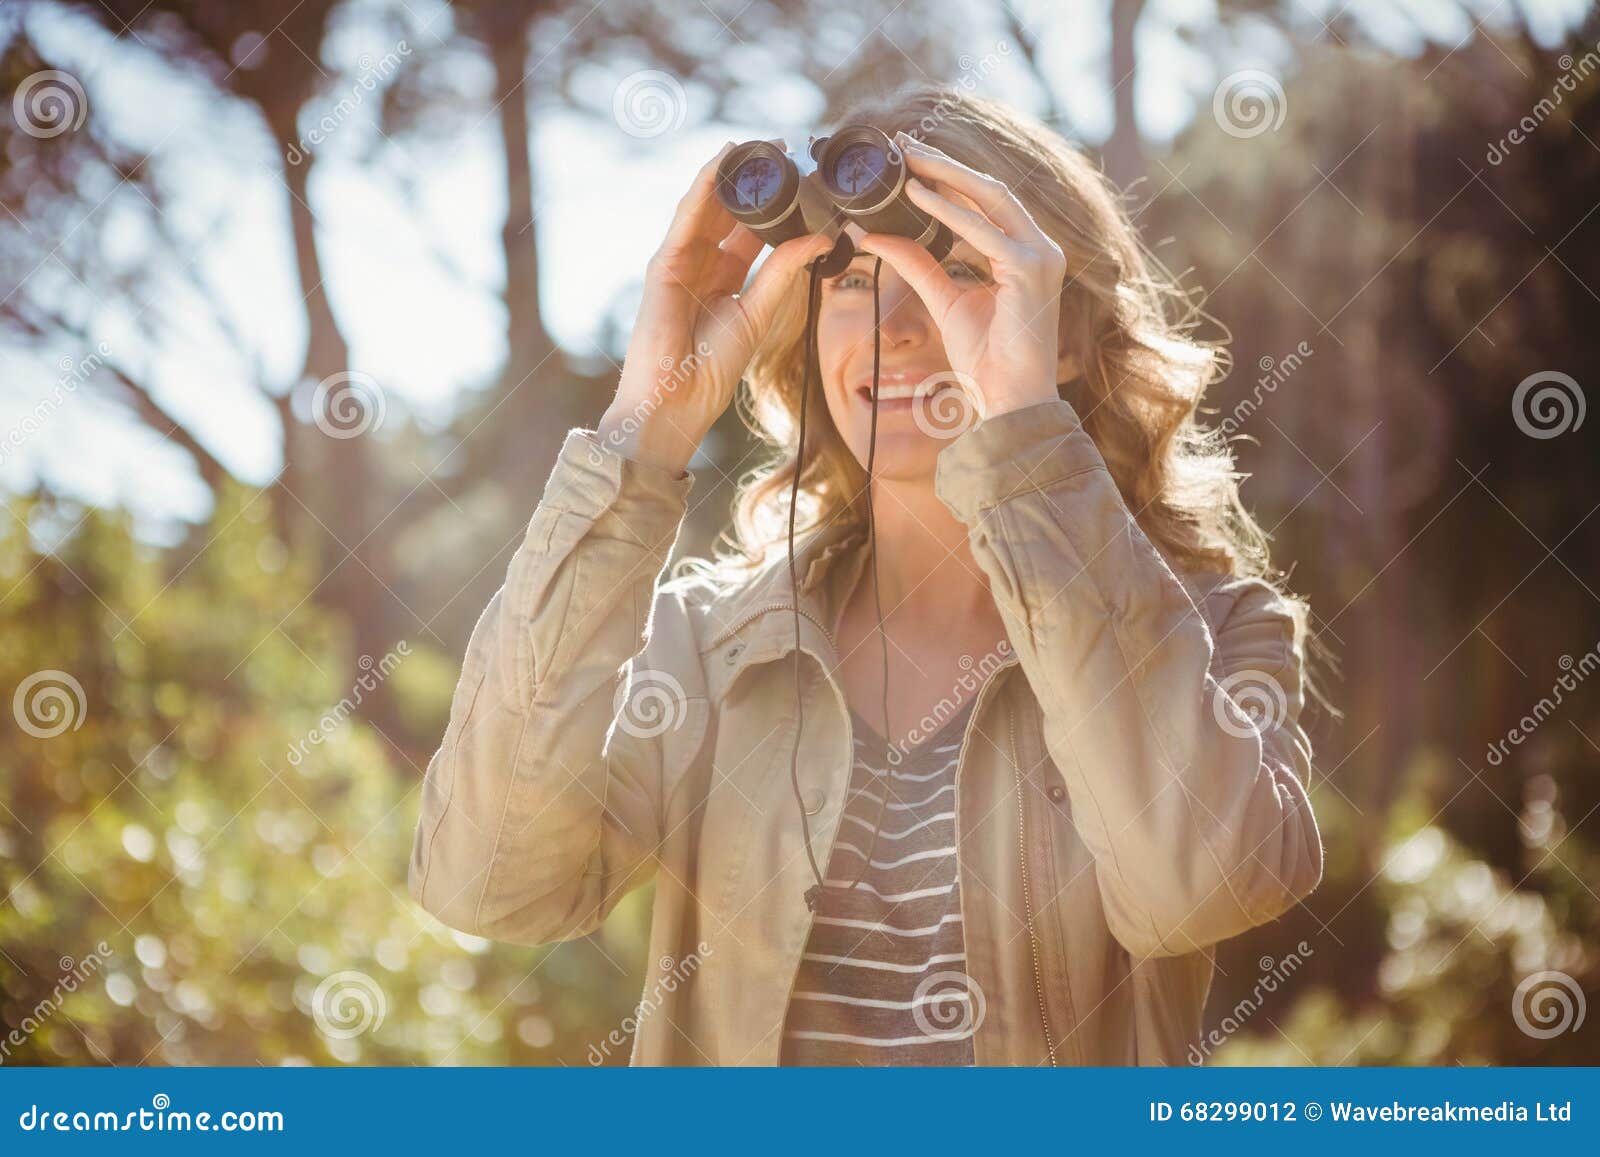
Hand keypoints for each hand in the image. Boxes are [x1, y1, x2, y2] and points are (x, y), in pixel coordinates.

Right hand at [601, 141, 834, 472]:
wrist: (677, 399)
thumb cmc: (712, 367)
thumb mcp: (759, 311)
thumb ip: (784, 271)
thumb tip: (822, 236)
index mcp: (724, 276)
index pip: (751, 229)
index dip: (775, 203)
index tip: (803, 175)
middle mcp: (701, 262)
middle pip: (728, 210)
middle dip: (753, 178)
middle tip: (784, 145)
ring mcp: (680, 260)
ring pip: (707, 205)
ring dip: (730, 172)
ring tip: (758, 143)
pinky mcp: (664, 263)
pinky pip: (687, 217)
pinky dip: (705, 186)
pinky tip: (724, 162)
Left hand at [854, 130, 1067, 420]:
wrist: (1011, 400)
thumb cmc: (988, 360)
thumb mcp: (945, 302)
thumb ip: (918, 265)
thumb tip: (876, 234)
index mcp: (1025, 253)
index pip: (985, 202)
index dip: (949, 176)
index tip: (911, 158)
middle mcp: (1039, 248)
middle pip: (989, 189)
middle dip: (945, 163)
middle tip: (904, 142)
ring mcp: (1039, 257)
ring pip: (989, 198)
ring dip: (945, 175)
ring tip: (907, 159)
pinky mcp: (1030, 271)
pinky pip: (983, 231)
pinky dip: (948, 211)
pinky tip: (918, 196)